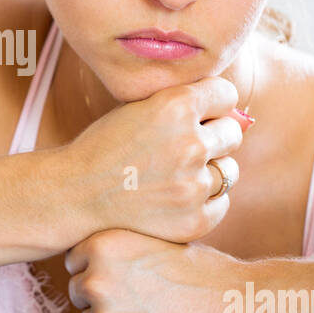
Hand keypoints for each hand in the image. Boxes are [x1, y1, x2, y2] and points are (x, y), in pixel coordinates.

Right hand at [58, 76, 252, 243]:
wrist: (75, 194)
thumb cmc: (106, 147)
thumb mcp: (139, 108)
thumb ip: (183, 104)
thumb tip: (238, 115)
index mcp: (175, 106)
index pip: (226, 93)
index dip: (212, 103)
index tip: (198, 115)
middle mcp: (190, 143)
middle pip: (233, 132)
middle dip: (212, 137)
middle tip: (180, 149)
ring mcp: (193, 185)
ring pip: (229, 170)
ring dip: (209, 170)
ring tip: (175, 175)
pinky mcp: (194, 219)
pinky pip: (221, 203)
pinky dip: (204, 201)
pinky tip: (176, 198)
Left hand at [65, 228, 254, 312]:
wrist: (234, 308)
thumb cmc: (200, 270)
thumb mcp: (155, 239)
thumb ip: (119, 246)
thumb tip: (90, 252)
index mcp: (102, 245)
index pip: (74, 258)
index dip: (95, 265)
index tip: (119, 270)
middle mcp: (95, 280)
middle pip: (77, 289)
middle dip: (99, 293)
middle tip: (137, 294)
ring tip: (149, 312)